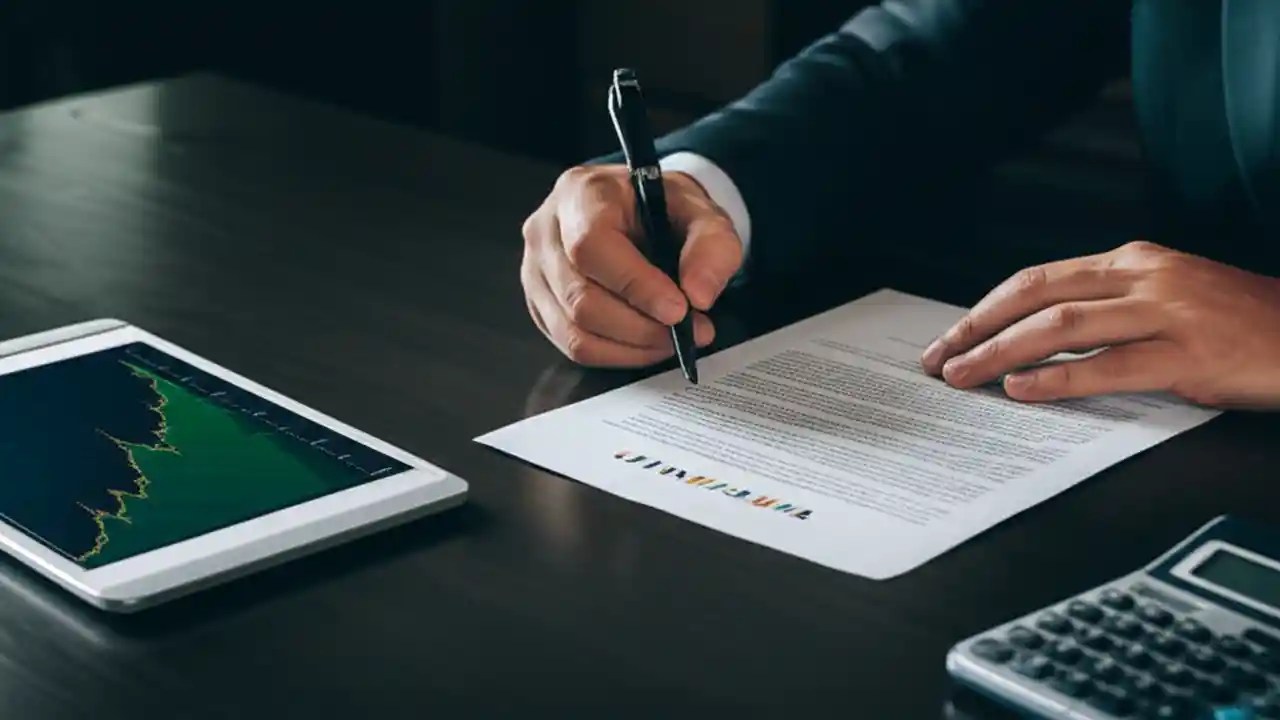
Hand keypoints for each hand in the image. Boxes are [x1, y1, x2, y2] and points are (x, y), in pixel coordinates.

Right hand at [521, 164, 741, 366]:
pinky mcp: (540, 305)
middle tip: (689, 332)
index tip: (679, 310)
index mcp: (581, 194)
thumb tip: (698, 296)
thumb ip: (711, 247)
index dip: (634, 285)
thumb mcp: (702, 214)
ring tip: (673, 340)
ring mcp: (536, 271)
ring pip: (575, 331)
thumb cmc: (665, 211)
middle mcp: (546, 231)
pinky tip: (647, 344)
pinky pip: (573, 346)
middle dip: (641, 327)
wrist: (640, 213)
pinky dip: (617, 355)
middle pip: (581, 298)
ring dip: (633, 346)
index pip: (591, 245)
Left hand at [919, 241, 1279, 407]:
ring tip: (965, 376)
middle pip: (1037, 296)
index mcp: (1133, 261)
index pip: (1038, 279)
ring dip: (1001, 353)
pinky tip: (1022, 390)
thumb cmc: (1238, 325)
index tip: (951, 335)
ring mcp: (1168, 314)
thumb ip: (1107, 308)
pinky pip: (1108, 366)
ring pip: (1062, 327)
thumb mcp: (1167, 299)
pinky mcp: (1188, 354)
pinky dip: (1058, 378)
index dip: (986, 308)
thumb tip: (1035, 338)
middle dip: (978, 328)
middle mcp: (1145, 278)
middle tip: (939, 358)